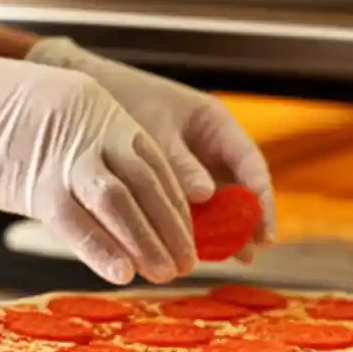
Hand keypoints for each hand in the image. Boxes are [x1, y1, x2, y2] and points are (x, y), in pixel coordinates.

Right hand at [0, 34, 196, 283]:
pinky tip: (123, 272)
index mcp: (96, 106)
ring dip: (149, 241)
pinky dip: (102, 249)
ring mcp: (62, 152)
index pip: (153, 158)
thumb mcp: (44, 113)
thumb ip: (76, 145)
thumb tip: (100, 192)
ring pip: (122, 202)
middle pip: (148, 181)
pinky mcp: (31, 180)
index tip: (185, 231)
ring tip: (166, 272)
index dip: (173, 200)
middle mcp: (90, 124)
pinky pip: (76, 221)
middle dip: (171, 226)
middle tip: (186, 260)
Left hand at [26, 37, 274, 260]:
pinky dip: (195, 226)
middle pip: (240, 187)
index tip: (263, 226)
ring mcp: (193, 165)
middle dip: (248, 220)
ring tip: (233, 258)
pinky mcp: (172, 181)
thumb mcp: (154, 130)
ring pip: (218, 202)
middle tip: (251, 253)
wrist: (89, 92)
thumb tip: (205, 196)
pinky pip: (191, 207)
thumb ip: (180, 163)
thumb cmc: (124, 100)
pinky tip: (196, 248)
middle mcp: (211, 146)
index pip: (250, 162)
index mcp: (215, 124)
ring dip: (224, 228)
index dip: (260, 196)